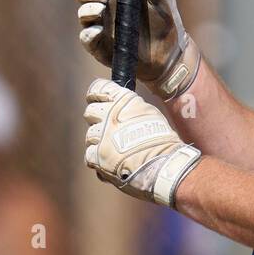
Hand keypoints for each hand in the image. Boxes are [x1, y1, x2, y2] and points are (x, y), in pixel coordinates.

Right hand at [75, 0, 201, 100]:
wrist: (169, 55)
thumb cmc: (166, 23)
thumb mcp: (164, 2)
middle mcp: (105, 5)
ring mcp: (100, 25)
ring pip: (83, 13)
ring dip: (87, 10)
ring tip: (100, 10)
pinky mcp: (100, 45)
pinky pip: (87, 38)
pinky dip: (88, 34)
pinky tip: (96, 31)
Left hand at [83, 78, 201, 206]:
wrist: (164, 165)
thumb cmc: (162, 142)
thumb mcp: (149, 114)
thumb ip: (131, 108)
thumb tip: (120, 110)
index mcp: (124, 101)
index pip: (98, 89)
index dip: (96, 95)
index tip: (96, 100)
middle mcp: (110, 115)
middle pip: (90, 112)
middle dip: (97, 121)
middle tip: (110, 131)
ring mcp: (102, 136)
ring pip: (90, 135)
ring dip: (99, 143)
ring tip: (116, 152)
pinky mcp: (97, 156)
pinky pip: (89, 155)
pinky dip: (98, 160)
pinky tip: (112, 164)